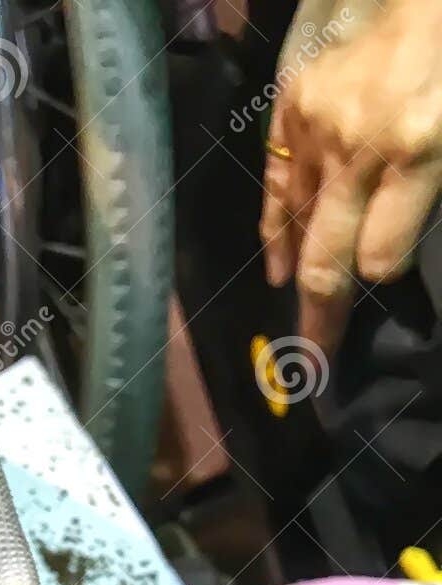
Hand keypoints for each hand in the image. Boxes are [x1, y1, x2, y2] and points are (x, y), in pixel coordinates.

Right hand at [261, 0, 441, 352]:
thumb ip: (432, 182)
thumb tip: (401, 235)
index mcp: (417, 148)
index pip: (382, 258)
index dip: (382, 291)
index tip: (387, 313)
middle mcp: (356, 149)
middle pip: (328, 260)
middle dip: (323, 320)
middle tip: (317, 364)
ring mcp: (315, 128)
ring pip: (299, 226)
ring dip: (300, 279)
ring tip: (302, 327)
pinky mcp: (290, 104)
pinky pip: (277, 184)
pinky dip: (275, 231)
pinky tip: (277, 265)